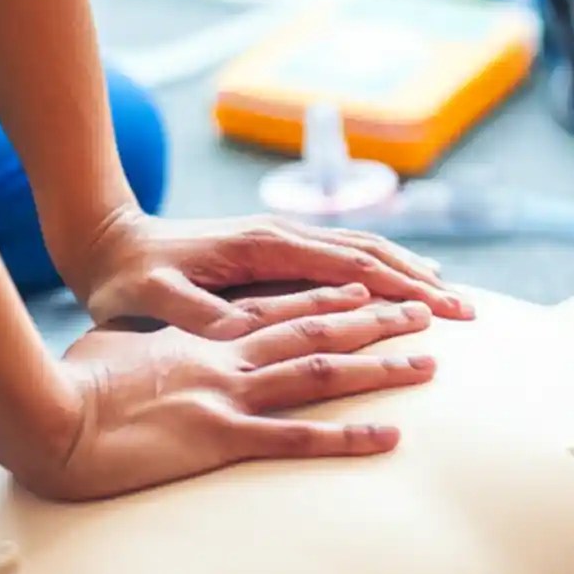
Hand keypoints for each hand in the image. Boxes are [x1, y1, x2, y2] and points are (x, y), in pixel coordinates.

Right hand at [29, 295, 435, 499]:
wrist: (48, 414)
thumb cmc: (75, 383)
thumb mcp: (124, 348)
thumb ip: (158, 342)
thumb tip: (165, 344)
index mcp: (209, 336)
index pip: (285, 307)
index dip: (337, 297)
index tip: (377, 288)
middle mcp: (229, 356)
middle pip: (319, 329)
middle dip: (379, 318)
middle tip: (429, 311)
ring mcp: (229, 393)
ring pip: (322, 372)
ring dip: (380, 368)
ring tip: (429, 363)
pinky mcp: (221, 434)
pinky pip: (297, 438)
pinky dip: (347, 437)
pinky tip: (388, 437)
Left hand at [60, 206, 473, 337]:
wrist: (106, 239)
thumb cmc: (127, 277)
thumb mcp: (153, 299)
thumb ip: (196, 315)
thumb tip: (242, 337)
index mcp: (265, 247)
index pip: (350, 268)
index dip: (399, 289)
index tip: (441, 312)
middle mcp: (282, 236)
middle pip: (370, 254)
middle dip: (421, 282)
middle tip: (468, 313)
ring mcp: (281, 239)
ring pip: (361, 250)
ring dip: (407, 272)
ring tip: (448, 297)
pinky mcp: (275, 250)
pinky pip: (341, 256)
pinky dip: (379, 267)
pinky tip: (394, 285)